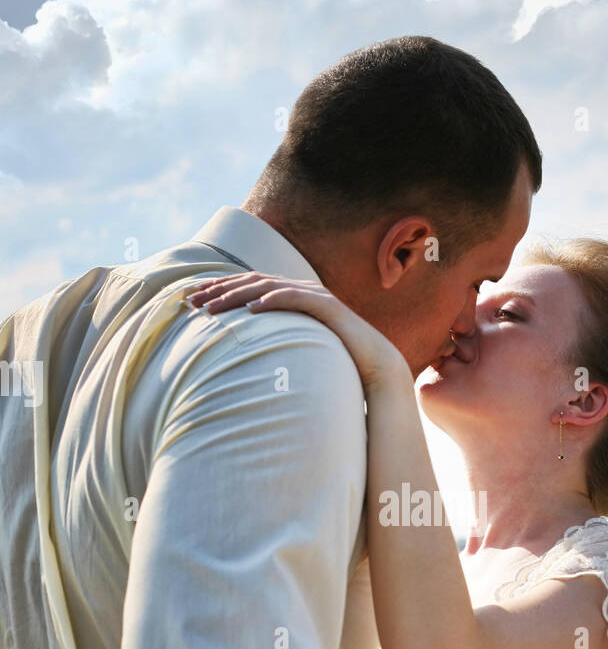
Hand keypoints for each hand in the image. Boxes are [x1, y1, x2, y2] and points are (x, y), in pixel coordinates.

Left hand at [186, 273, 408, 389]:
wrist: (375, 365)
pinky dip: (273, 300)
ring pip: (268, 288)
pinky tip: (253, 307)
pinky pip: (295, 299)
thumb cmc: (335, 360)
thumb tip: (241, 353)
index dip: (218, 290)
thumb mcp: (296, 348)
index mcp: (290, 297)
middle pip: (251, 283)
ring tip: (212, 306)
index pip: (247, 288)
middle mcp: (300, 290)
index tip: (190, 299)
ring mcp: (314, 296)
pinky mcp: (327, 307)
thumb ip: (273, 342)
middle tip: (190, 300)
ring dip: (237, 295)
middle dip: (218, 290)